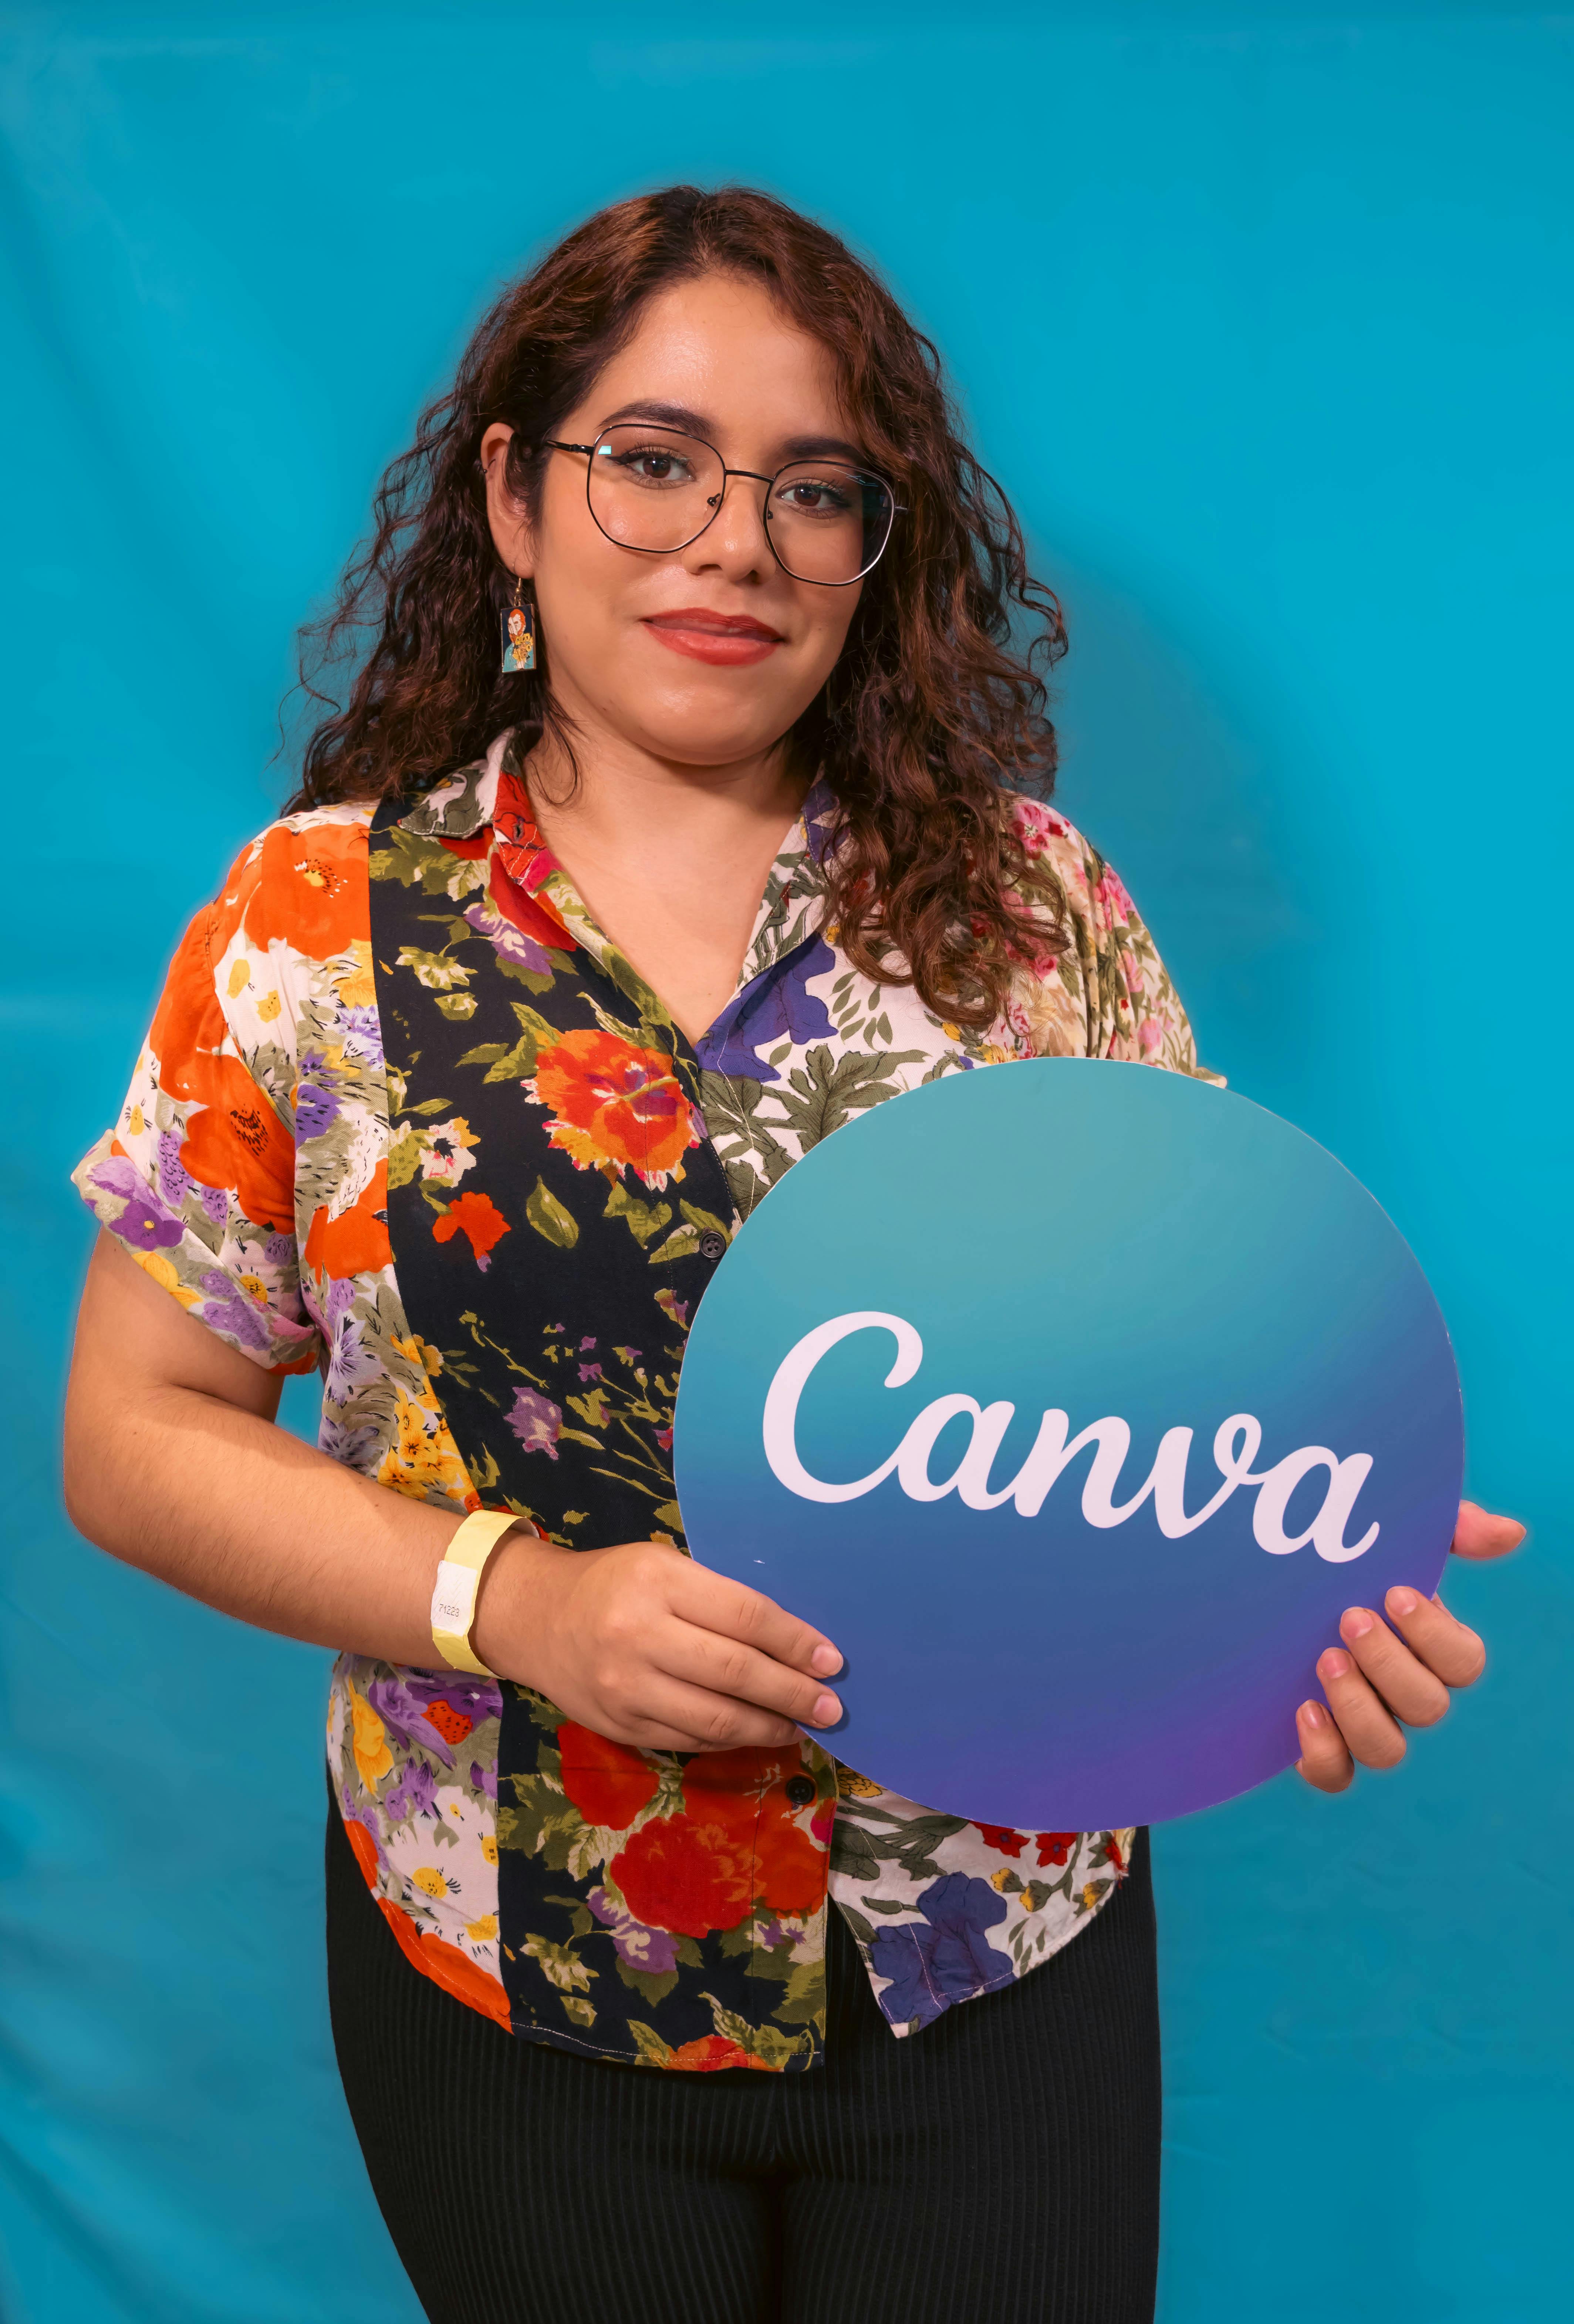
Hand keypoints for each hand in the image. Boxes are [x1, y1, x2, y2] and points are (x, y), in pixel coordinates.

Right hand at [474, 1535, 844, 1752]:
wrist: (535, 1619)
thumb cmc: (613, 1583)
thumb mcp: (663, 1566)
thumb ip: (717, 1599)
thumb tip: (792, 1641)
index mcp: (658, 1582)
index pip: (745, 1616)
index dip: (795, 1642)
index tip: (831, 1660)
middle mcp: (639, 1636)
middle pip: (736, 1673)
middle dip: (793, 1693)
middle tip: (831, 1706)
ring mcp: (627, 1688)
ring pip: (716, 1719)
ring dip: (769, 1726)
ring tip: (801, 1724)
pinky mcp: (620, 1726)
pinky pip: (689, 1739)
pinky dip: (731, 1740)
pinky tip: (756, 1732)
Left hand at [1294, 1499, 1524, 1792]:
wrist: (1269, 1590)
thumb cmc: (1349, 1564)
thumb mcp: (1397, 1535)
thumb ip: (1452, 1529)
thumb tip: (1511, 1532)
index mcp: (1432, 1650)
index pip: (1464, 1663)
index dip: (1436, 1635)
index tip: (1395, 1593)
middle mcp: (1404, 1694)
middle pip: (1427, 1706)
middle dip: (1389, 1663)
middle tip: (1349, 1619)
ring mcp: (1365, 1724)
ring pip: (1387, 1749)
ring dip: (1359, 1706)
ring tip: (1326, 1659)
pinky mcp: (1321, 1747)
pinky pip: (1335, 1774)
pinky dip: (1324, 1751)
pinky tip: (1303, 1708)